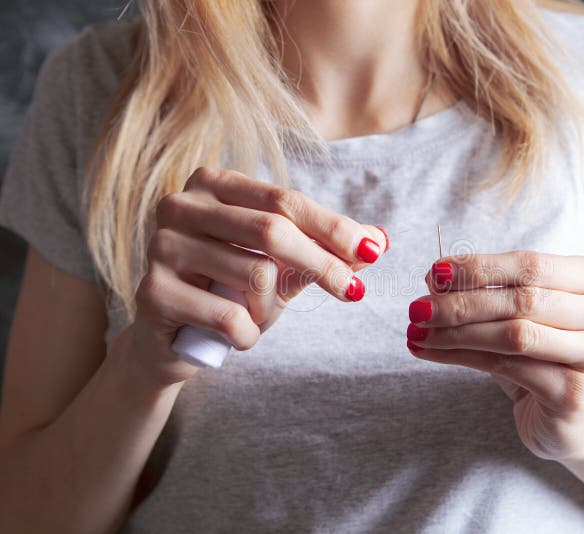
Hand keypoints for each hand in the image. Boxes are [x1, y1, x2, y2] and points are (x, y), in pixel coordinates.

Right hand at [120, 166, 387, 385]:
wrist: (173, 342)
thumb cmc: (230, 294)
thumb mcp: (282, 268)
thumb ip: (324, 251)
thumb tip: (380, 240)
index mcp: (213, 184)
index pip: (286, 200)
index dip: (334, 228)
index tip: (375, 251)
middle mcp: (181, 205)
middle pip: (272, 230)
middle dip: (323, 264)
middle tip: (353, 292)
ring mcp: (161, 246)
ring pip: (255, 275)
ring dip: (272, 309)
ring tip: (258, 316)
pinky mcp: (152, 292)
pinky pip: (229, 317)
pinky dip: (249, 335)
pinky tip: (236, 336)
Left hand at [405, 251, 583, 461]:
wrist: (572, 418)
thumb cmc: (544, 353)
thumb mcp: (519, 313)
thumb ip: (486, 289)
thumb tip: (435, 276)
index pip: (531, 264)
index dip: (478, 267)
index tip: (434, 272)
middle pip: (523, 300)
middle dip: (461, 303)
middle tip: (416, 308)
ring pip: (514, 335)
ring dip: (456, 332)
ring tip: (417, 331)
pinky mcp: (576, 395)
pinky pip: (508, 368)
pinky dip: (461, 358)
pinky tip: (431, 353)